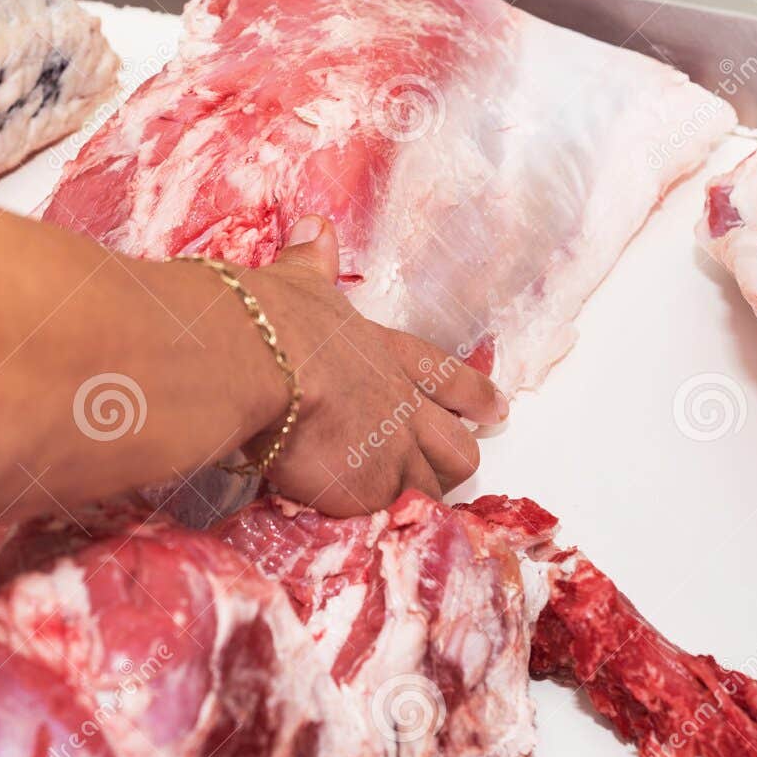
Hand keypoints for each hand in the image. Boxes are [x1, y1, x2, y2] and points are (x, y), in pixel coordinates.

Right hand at [241, 215, 508, 514]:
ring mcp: (391, 451)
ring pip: (434, 486)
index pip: (443, 376)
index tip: (498, 409)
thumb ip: (311, 262)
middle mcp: (399, 405)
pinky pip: (395, 518)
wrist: (259, 358)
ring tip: (404, 505)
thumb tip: (315, 226)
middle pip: (458, 445)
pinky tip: (375, 530)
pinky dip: (387, 524)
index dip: (474, 395)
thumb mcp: (298, 282)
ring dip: (421, 496)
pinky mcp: (371, 490)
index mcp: (384, 354)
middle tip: (446, 467)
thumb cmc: (274, 318)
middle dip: (456, 458)